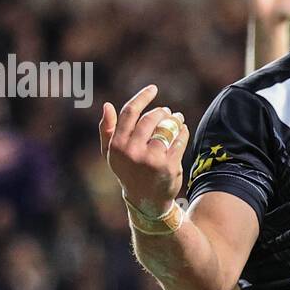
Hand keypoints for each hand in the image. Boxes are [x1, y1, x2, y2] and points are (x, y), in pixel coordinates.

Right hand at [99, 84, 188, 215]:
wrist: (146, 201)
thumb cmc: (128, 172)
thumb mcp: (112, 154)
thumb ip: (107, 130)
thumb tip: (106, 105)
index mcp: (117, 146)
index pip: (130, 113)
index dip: (143, 97)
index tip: (153, 88)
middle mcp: (133, 152)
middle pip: (151, 119)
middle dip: (162, 112)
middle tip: (168, 112)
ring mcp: (152, 160)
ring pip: (167, 129)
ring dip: (175, 120)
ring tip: (177, 118)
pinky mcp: (169, 166)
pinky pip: (179, 141)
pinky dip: (183, 132)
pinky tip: (183, 129)